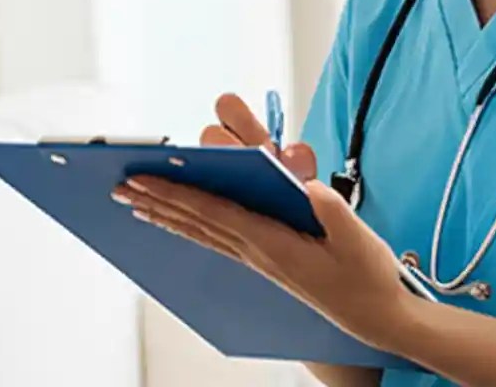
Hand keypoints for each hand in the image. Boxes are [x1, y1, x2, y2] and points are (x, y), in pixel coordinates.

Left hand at [112, 95, 412, 345]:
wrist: (376, 317)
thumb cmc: (367, 276)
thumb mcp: (359, 240)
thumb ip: (333, 212)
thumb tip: (309, 187)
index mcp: (273, 243)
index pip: (214, 211)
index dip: (178, 193)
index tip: (146, 178)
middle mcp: (257, 252)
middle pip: (196, 221)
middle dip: (157, 201)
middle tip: (120, 186)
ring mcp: (258, 259)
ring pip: (201, 232)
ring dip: (165, 215)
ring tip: (133, 202)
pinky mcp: (264, 262)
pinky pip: (216, 240)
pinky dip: (190, 227)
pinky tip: (176, 222)